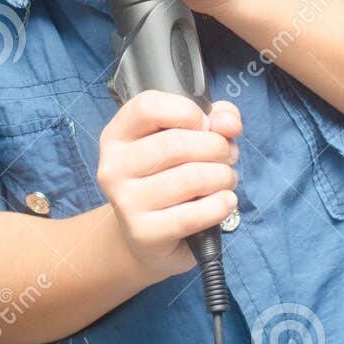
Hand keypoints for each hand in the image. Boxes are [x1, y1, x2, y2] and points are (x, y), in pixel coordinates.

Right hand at [96, 89, 241, 281]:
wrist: (146, 236)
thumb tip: (230, 123)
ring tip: (227, 179)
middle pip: (175, 144)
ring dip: (223, 176)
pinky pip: (194, 215)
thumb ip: (213, 120)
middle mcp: (114, 166)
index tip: (205, 125)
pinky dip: (221, 205)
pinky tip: (226, 202)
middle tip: (228, 156)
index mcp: (118, 135)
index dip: (187, 112)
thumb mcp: (186, 140)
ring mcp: (126, 201)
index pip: (148, 107)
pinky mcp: (144, 232)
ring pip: (190, 178)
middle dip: (217, 147)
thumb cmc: (168, 177)